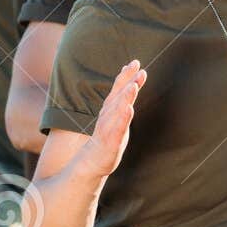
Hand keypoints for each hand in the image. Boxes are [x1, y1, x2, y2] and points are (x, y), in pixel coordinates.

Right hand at [80, 61, 143, 177]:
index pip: (118, 90)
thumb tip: (130, 84)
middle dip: (127, 80)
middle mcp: (108, 116)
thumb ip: (122, 102)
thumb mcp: (115, 120)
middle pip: (118, 95)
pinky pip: (117, 129)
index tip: (135, 62)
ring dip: (125, 97)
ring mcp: (108, 129)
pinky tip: (128, 109)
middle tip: (135, 66)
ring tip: (133, 85)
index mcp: (110, 110)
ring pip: (117, 110)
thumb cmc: (105, 140)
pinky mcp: (109, 142)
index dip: (126, 76)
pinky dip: (122, 118)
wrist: (90, 164)